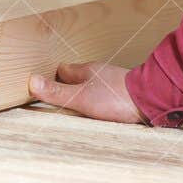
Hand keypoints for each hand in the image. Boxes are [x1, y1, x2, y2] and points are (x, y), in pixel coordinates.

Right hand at [28, 62, 143, 123]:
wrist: (151, 100)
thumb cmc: (116, 98)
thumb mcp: (81, 97)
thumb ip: (57, 92)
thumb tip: (32, 81)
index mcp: (85, 70)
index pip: (62, 70)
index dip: (52, 78)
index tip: (43, 87)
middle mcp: (99, 73)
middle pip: (77, 77)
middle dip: (68, 86)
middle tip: (57, 98)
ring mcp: (112, 82)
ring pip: (92, 86)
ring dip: (84, 94)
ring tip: (76, 107)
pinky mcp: (123, 93)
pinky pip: (106, 95)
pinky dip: (100, 101)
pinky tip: (100, 112)